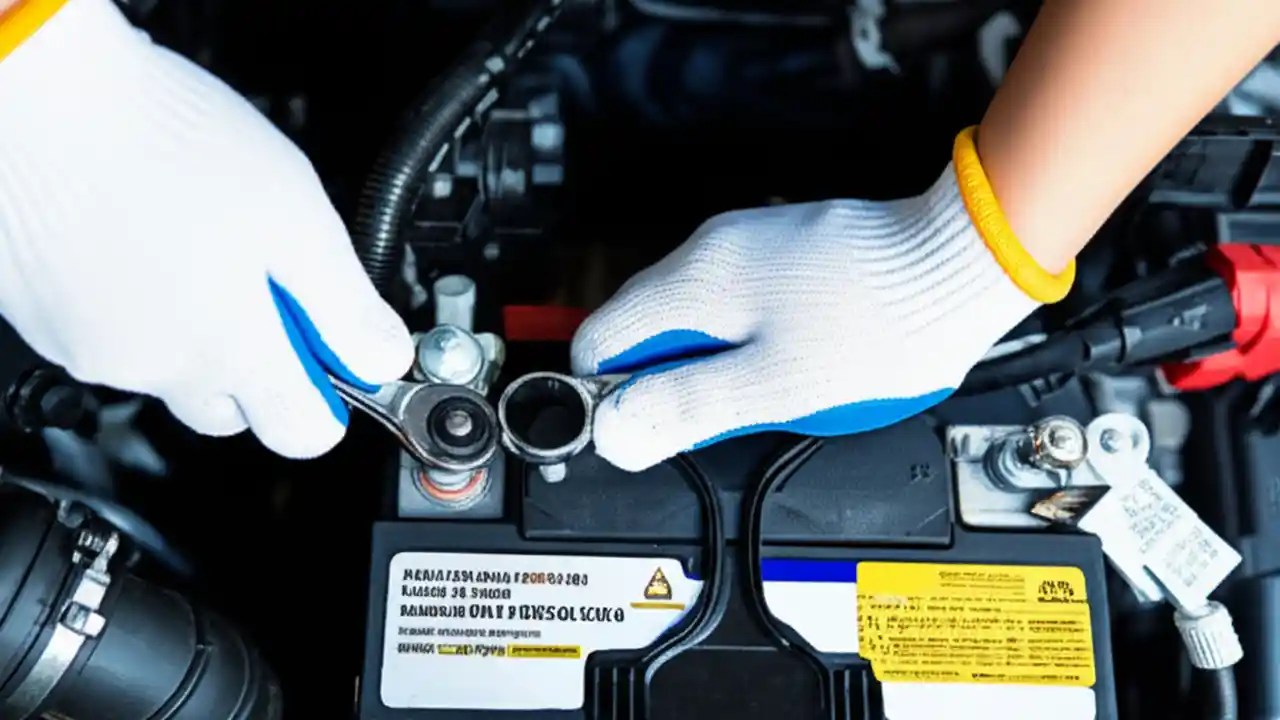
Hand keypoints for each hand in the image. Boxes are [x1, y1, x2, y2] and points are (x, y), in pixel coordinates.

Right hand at [0, 0, 410, 457]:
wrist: (37, 90)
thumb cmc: (160, 137)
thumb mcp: (295, 216)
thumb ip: (346, 305)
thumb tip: (382, 358)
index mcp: (226, 350)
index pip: (303, 436)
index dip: (330, 397)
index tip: (332, 352)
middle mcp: (153, 367)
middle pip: (232, 406)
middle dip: (259, 359)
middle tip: (259, 279)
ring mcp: (88, 349)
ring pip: (167, 368)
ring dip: (192, 326)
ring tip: (190, 241)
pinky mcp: (41, 322)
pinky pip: (106, 336)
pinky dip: (131, 304)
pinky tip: (138, 240)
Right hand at [572, 161, 1046, 471]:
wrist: (962, 261)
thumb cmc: (881, 326)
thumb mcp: (774, 388)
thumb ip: (685, 407)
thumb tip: (614, 430)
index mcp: (695, 284)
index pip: (599, 342)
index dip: (613, 395)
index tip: (650, 424)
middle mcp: (709, 252)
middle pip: (643, 331)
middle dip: (673, 380)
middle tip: (734, 408)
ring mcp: (746, 245)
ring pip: (691, 319)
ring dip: (714, 363)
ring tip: (775, 384)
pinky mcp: (781, 251)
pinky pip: (735, 304)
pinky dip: (749, 340)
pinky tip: (796, 356)